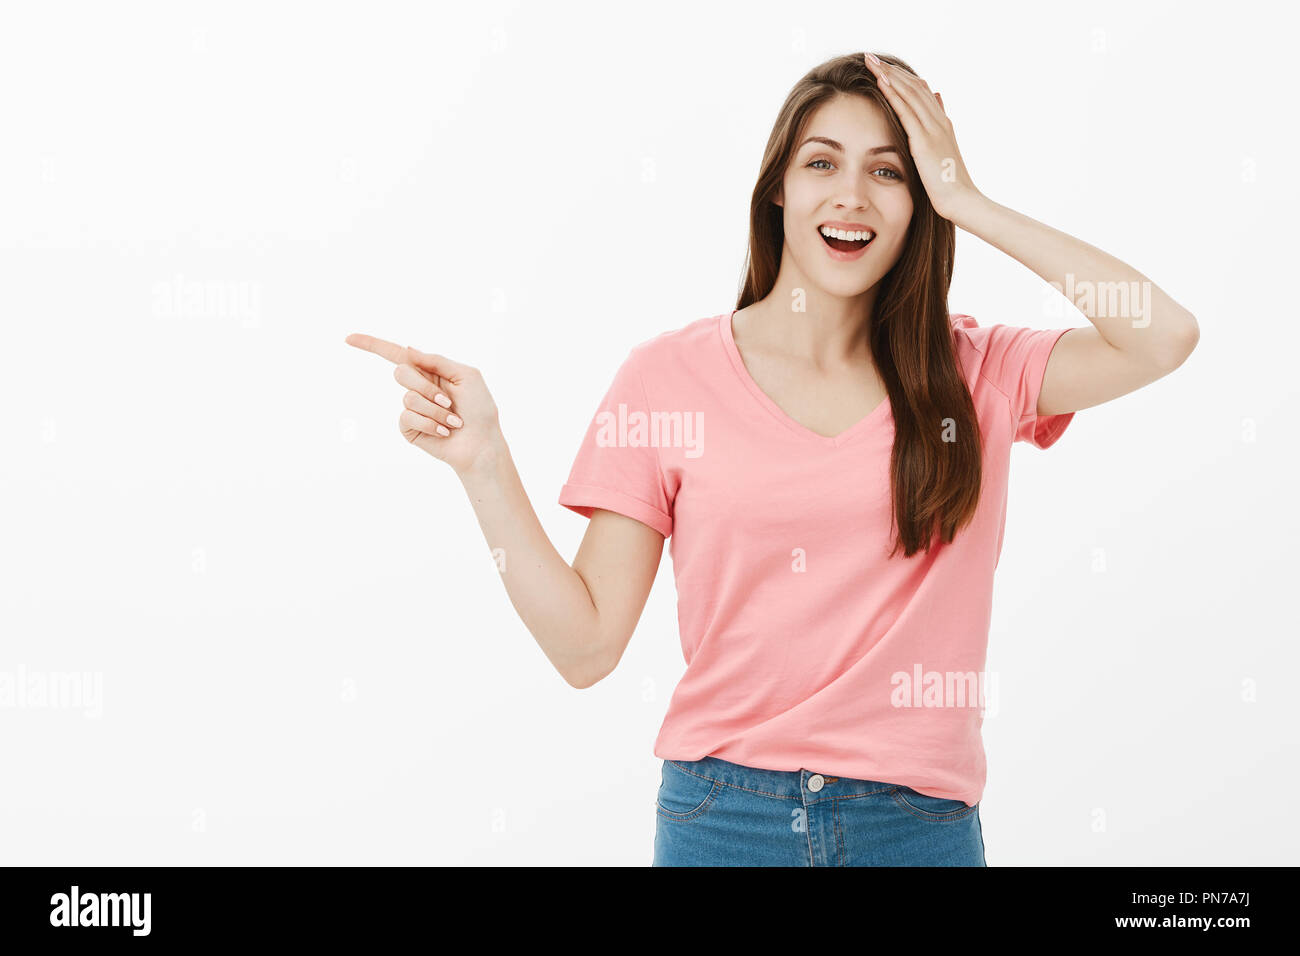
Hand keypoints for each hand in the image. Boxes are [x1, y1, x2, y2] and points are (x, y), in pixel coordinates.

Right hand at [344, 332, 501, 475]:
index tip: (349, 338)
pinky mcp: (409, 428)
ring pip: (408, 398)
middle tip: (449, 402)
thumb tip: (407, 348)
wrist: (482, 443)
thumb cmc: (480, 409)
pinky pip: (407, 417)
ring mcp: (412, 409)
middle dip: (426, 387)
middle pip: (401, 373)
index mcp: (430, 371)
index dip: (372, 345)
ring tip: (453, 421)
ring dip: (435, 410)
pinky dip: (429, 423)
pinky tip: (443, 431)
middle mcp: (418, 388)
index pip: (396, 354)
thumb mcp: (466, 375)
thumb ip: (437, 361)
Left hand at [861, 52, 981, 221]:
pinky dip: (893, 94)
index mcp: (943, 124)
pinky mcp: (924, 141)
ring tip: (871, 62)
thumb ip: (938, 132)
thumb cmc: (950, 186)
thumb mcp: (943, 155)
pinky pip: (906, 111)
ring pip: (910, 93)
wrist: (962, 201)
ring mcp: (933, 129)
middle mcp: (939, 121)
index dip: (903, 77)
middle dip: (892, 70)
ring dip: (889, 75)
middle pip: (914, 86)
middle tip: (872, 57)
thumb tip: (936, 104)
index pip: (922, 92)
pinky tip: (880, 82)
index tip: (885, 67)